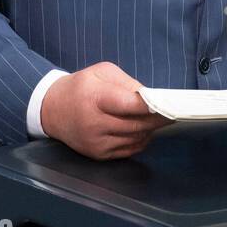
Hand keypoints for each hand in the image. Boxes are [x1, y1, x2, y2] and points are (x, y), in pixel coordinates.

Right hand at [40, 62, 172, 159]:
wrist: (52, 109)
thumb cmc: (80, 87)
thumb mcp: (102, 72)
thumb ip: (128, 83)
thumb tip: (152, 97)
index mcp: (95, 98)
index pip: (130, 105)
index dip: (153, 106)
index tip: (170, 104)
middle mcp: (95, 123)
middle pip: (136, 125)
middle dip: (158, 119)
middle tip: (174, 112)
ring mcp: (96, 142)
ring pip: (135, 139)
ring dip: (151, 130)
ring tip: (160, 119)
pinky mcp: (98, 154)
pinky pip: (128, 150)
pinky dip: (140, 140)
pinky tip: (144, 130)